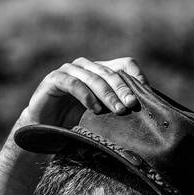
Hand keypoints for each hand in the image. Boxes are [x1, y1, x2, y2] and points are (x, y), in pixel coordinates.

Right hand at [20, 57, 148, 128]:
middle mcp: (86, 67)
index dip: (136, 76)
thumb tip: (149, 112)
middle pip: (110, 72)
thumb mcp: (102, 115)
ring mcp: (68, 71)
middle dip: (123, 89)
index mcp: (100, 71)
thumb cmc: (75, 123)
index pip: (124, 64)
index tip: (147, 94)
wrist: (44, 130)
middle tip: (131, 105)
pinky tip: (94, 108)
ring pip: (93, 77)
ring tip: (118, 110)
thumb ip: (118, 108)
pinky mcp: (53, 80)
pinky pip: (72, 83)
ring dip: (107, 94)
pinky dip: (85, 95)